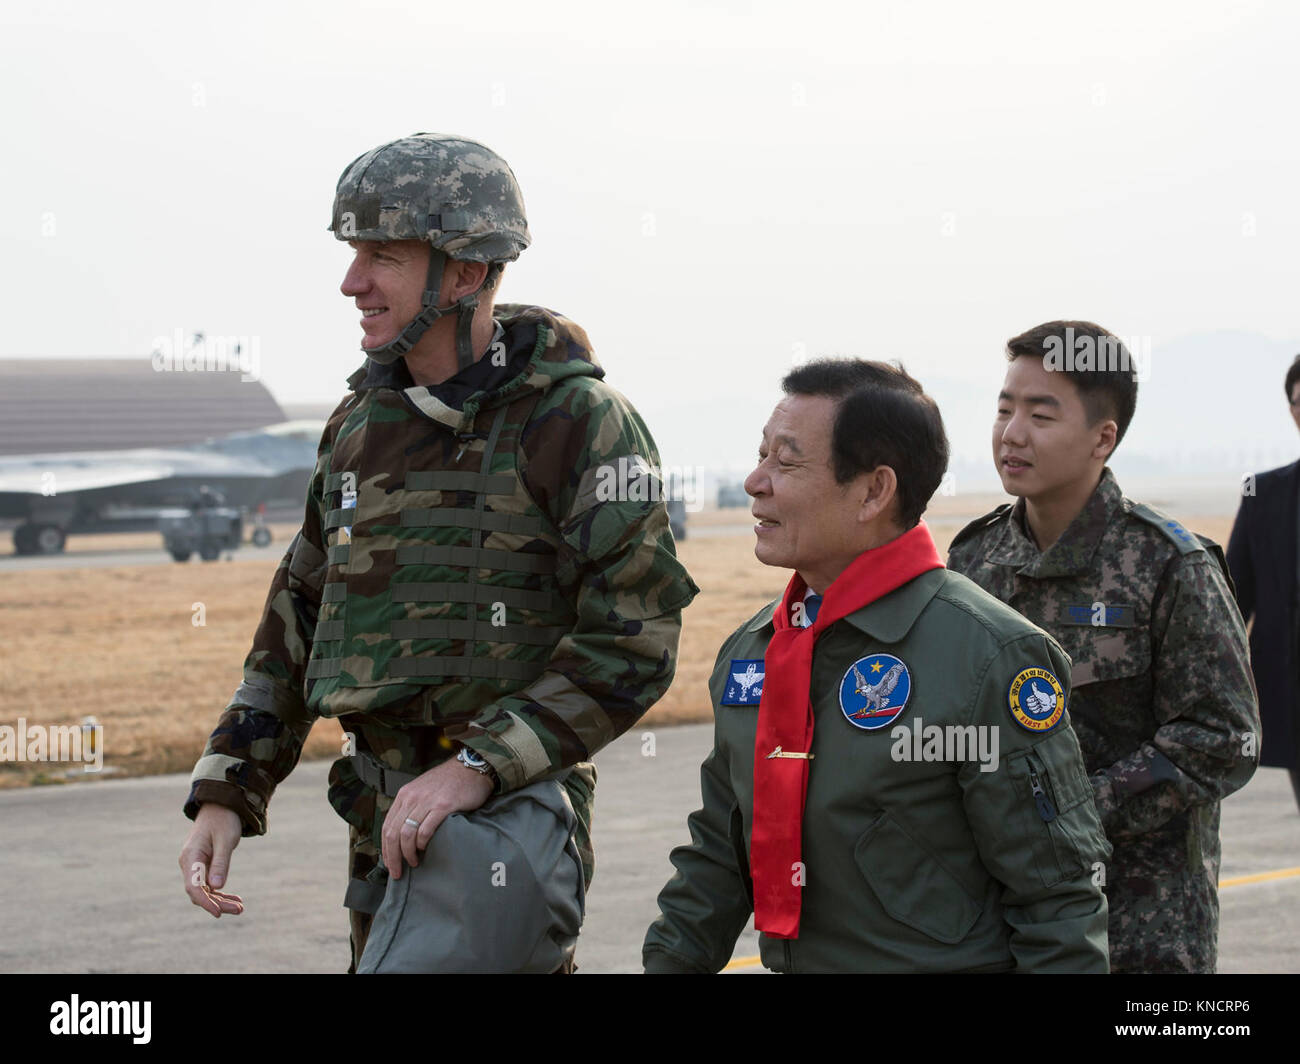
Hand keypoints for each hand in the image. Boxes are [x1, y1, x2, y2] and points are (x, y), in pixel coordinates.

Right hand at [179, 803, 244, 917]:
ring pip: (205, 891)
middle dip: (217, 903)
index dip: (205, 902)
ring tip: (240, 908)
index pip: (193, 887)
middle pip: (199, 892)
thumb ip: (220, 862)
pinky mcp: (203, 866)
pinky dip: (221, 893)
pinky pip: (209, 884)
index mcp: (191, 857)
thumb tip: (216, 887)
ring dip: (221, 900)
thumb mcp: (225, 840)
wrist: (221, 806)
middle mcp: (189, 864)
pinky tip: (235, 899)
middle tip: (239, 910)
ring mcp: (195, 866)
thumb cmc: (223, 820)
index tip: (218, 913)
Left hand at [382, 756, 494, 878]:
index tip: (389, 863)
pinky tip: (426, 848)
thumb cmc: (449, 781)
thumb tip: (403, 834)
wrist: (471, 767)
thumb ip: (411, 807)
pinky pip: (426, 830)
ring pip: (407, 834)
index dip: (385, 849)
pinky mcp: (443, 806)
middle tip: (397, 872)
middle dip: (393, 857)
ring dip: (407, 853)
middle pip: (393, 834)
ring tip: (414, 862)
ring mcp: (427, 801)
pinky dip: (423, 843)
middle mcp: (412, 797)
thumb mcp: (422, 789)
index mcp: (404, 795)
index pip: (387, 827)